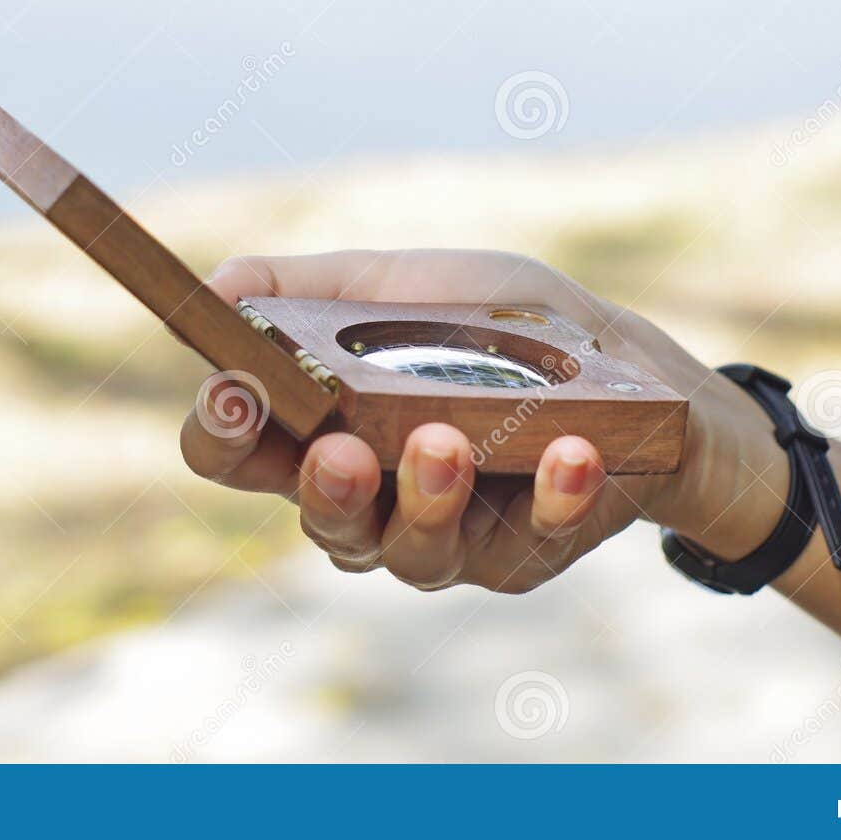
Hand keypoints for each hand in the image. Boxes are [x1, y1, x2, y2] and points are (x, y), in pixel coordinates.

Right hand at [178, 250, 778, 591]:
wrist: (620, 363)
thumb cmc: (491, 323)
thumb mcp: (400, 284)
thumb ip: (308, 288)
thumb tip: (220, 286)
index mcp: (319, 431)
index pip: (239, 454)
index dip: (220, 435)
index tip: (232, 395)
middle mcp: (369, 499)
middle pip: (319, 522)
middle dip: (327, 490)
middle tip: (342, 451)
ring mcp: (444, 536)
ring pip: (413, 551)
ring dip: (429, 499)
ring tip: (448, 442)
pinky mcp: (522, 556)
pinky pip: (530, 541)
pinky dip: (553, 496)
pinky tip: (573, 455)